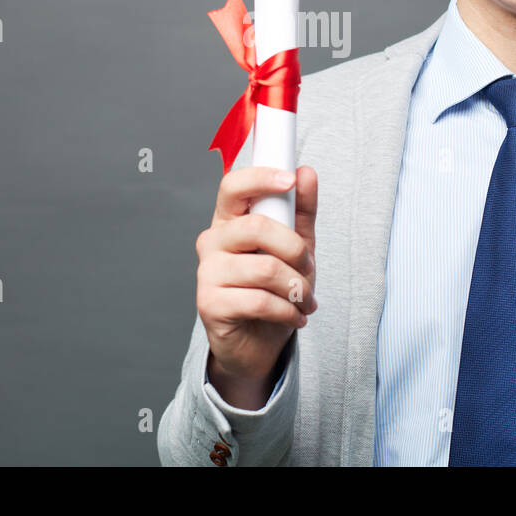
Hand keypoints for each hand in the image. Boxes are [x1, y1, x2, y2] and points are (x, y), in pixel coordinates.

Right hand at [196, 165, 317, 409]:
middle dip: (295, 250)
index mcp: (230, 221)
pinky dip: (287, 311)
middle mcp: (212, 242)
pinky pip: (259, 301)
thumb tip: (306, 173)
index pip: (233, 186)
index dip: (260, 178)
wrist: (260, 343)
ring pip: (264, 269)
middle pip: (256, 227)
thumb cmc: (275, 290)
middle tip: (308, 269)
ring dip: (296, 288)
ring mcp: (207, 273)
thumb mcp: (296, 247)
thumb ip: (301, 211)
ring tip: (304, 299)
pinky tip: (293, 317)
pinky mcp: (209, 304)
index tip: (289, 179)